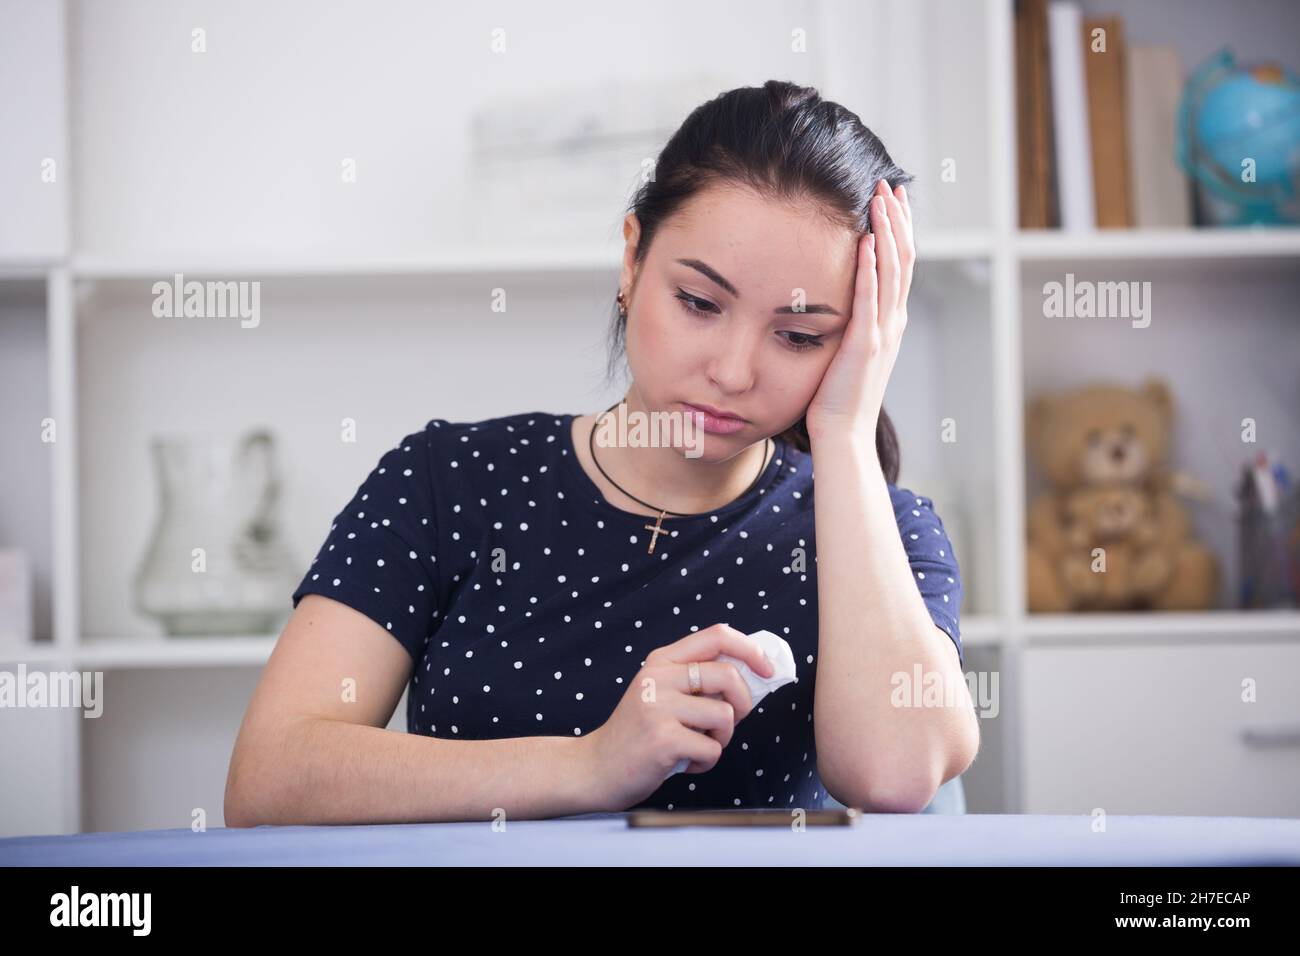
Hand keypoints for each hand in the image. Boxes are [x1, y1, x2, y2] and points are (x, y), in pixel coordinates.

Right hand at [582, 623, 774, 811]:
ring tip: (696, 743)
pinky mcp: (663, 739)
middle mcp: (658, 677)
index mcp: (661, 660)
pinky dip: (706, 761)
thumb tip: (753, 676)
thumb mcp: (661, 692)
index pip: (717, 636)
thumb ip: (697, 679)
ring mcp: (658, 707)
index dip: (751, 649)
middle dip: (743, 702)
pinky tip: (684, 761)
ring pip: (724, 715)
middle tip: (729, 720)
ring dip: (720, 738)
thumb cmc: (638, 733)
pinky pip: (713, 748)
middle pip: (728, 675)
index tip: (766, 669)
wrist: (597, 767)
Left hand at [804, 178, 914, 442]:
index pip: (900, 264)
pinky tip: (868, 240)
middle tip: (889, 184)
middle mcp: (893, 321)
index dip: (899, 229)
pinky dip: (871, 267)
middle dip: (897, 219)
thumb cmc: (837, 397)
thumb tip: (836, 296)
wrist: (844, 434)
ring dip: (888, 231)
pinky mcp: (865, 343)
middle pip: (903, 258)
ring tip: (880, 199)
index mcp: (890, 321)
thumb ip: (849, 322)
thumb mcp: (847, 349)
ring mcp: (882, 331)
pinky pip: (870, 298)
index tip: (891, 198)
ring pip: (892, 271)